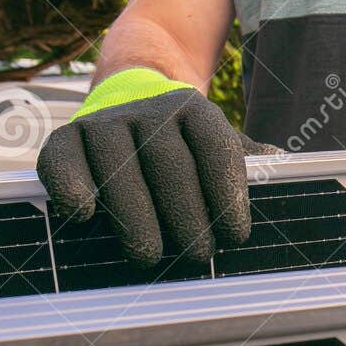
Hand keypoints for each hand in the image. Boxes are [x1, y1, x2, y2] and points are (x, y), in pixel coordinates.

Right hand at [37, 68, 275, 266]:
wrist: (128, 89)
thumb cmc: (182, 140)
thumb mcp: (215, 142)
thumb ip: (244, 158)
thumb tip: (281, 164)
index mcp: (195, 108)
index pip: (215, 146)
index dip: (227, 192)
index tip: (236, 236)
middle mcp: (150, 108)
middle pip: (169, 162)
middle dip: (185, 214)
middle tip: (196, 256)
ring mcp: (105, 120)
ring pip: (119, 165)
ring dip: (134, 214)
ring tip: (149, 255)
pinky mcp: (65, 135)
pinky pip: (63, 159)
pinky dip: (72, 186)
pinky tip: (85, 216)